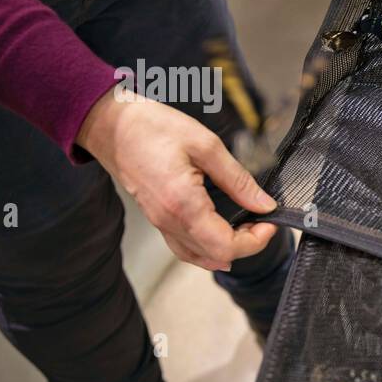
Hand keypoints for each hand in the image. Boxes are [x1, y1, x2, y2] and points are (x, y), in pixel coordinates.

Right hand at [76, 87, 278, 271]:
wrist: (110, 124)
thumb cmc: (152, 127)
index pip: (226, 246)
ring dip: (227, 249)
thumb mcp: (206, 145)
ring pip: (199, 256)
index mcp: (183, 204)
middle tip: (262, 221)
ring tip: (247, 227)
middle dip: (247, 244)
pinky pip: (183, 247)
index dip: (256, 241)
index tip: (271, 221)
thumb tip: (265, 204)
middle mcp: (169, 221)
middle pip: (216, 256)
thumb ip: (238, 180)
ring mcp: (159, 223)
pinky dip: (207, 249)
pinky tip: (220, 235)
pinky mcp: (156, 219)